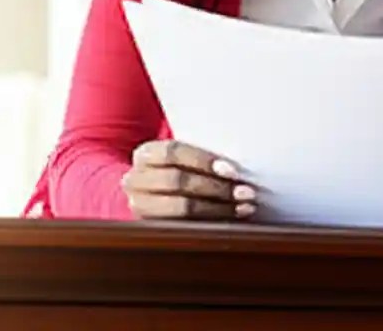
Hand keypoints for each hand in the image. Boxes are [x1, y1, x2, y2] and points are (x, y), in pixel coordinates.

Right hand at [121, 140, 256, 220]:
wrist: (154, 195)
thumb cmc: (179, 171)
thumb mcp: (183, 160)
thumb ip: (202, 158)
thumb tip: (237, 167)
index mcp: (145, 154)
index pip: (173, 152)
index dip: (204, 161)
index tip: (232, 170)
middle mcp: (136, 180)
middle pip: (177, 181)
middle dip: (216, 187)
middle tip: (246, 192)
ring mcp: (140, 207)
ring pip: (180, 207)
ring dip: (218, 208)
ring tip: (244, 207)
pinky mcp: (151, 229)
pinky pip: (183, 227)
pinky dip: (213, 223)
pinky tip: (232, 220)